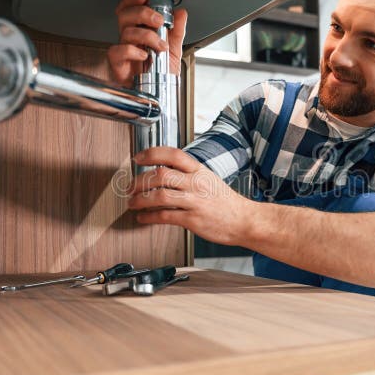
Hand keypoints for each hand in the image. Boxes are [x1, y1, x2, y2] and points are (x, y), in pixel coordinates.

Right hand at [107, 0, 187, 83]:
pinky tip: (144, 55)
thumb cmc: (160, 72)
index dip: (132, 0)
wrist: (159, 94)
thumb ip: (177, 30)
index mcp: (138, 30)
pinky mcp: (118, 65)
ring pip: (126, 32)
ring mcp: (122, 51)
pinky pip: (117, 52)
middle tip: (159, 21)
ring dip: (147, 36)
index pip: (129, 8)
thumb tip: (181, 13)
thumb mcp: (173, 48)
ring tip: (160, 46)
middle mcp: (128, 38)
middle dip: (143, 13)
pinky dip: (132, 51)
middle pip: (125, 15)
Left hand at [127, 147, 253, 245]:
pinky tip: (143, 217)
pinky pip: (165, 216)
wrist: (244, 220)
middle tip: (130, 187)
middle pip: (160, 174)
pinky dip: (148, 217)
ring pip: (159, 195)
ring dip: (140, 200)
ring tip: (132, 203)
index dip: (151, 154)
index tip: (137, 158)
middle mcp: (196, 183)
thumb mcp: (208, 179)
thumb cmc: (225, 201)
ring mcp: (194, 201)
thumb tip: (162, 172)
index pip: (172, 154)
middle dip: (139, 181)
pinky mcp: (193, 220)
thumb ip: (187, 174)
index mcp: (199, 170)